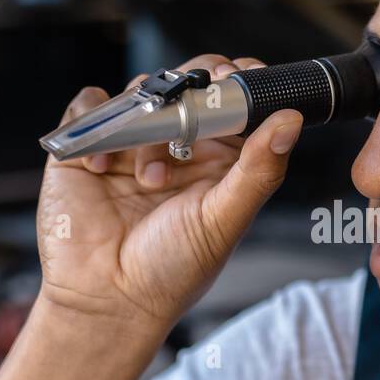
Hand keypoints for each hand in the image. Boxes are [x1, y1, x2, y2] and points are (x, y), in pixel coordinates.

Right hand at [35, 55, 302, 328]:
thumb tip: (292, 120)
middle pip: (188, 82)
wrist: (107, 302)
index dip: (238, 81)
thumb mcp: (224, 219)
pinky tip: (103, 167)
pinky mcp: (88, 146)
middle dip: (191, 86)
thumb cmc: (172, 271)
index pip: (234, 100)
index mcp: (218, 158)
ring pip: (141, 92)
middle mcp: (176, 145)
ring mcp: (131, 143)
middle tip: (192, 102)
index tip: (238, 78)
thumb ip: (258, 169)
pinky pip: (90, 106)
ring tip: (149, 180)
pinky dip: (97, 121)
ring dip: (147, 124)